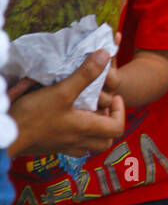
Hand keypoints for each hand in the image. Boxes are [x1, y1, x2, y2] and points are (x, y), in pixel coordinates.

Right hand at [8, 49, 124, 158]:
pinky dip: (76, 136)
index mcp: (86, 129)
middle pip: (106, 141)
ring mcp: (64, 147)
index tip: (113, 97)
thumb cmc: (34, 116)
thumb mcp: (61, 91)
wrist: (6, 136)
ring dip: (93, 131)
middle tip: (101, 106)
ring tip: (87, 112)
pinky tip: (68, 123)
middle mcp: (78, 142)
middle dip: (109, 123)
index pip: (118, 127)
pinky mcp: (51, 148)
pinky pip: (72, 147)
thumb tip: (104, 56)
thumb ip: (84, 74)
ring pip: (89, 145)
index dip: (120, 111)